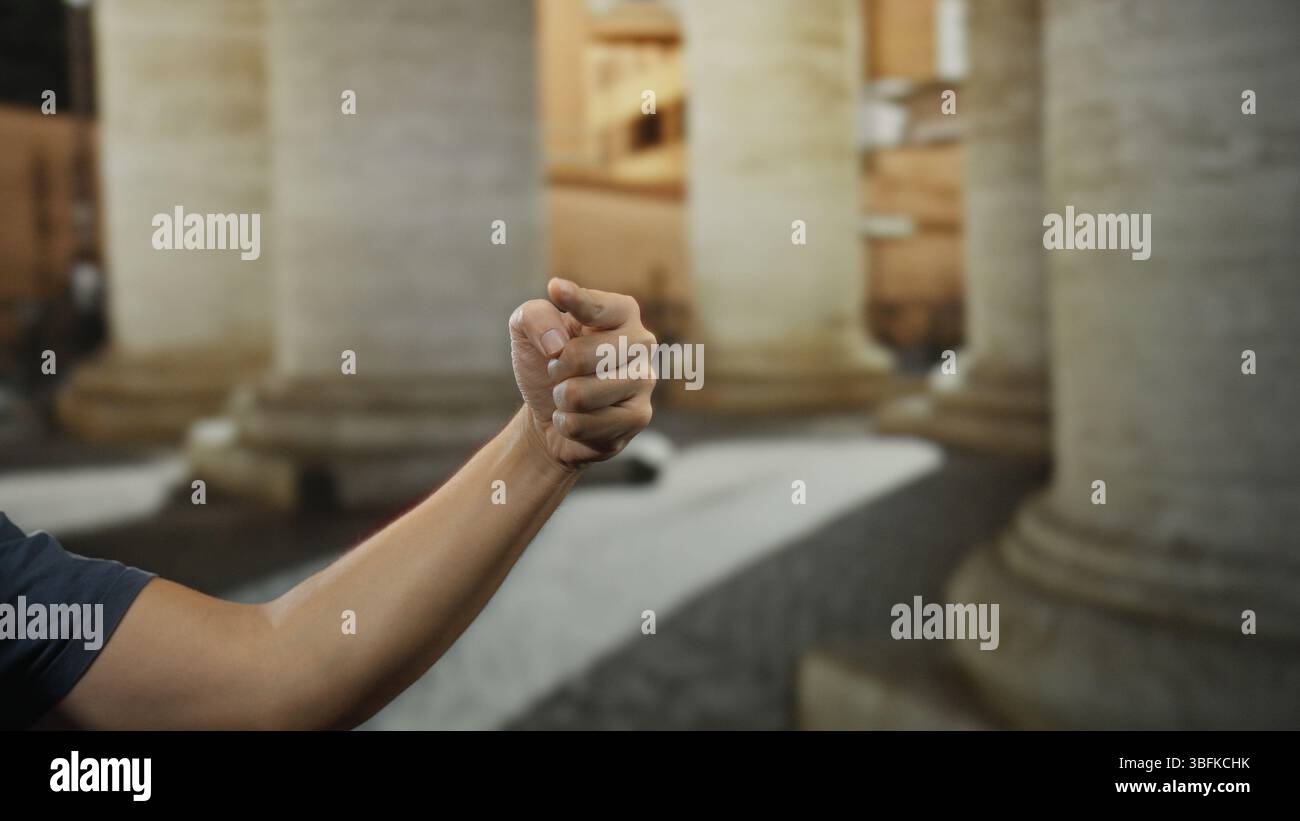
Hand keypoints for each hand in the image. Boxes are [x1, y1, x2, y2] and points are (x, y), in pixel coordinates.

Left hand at [509, 278, 656, 470]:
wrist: (551, 412)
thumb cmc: (546, 362)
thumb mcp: (526, 330)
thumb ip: (535, 317)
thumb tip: (557, 343)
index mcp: (621, 311)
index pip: (594, 307)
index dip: (573, 302)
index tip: (555, 289)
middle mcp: (642, 341)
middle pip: (578, 356)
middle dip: (556, 369)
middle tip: (561, 371)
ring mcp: (645, 380)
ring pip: (579, 395)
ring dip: (561, 399)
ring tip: (570, 395)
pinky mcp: (639, 417)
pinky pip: (582, 425)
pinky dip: (567, 424)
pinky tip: (580, 418)